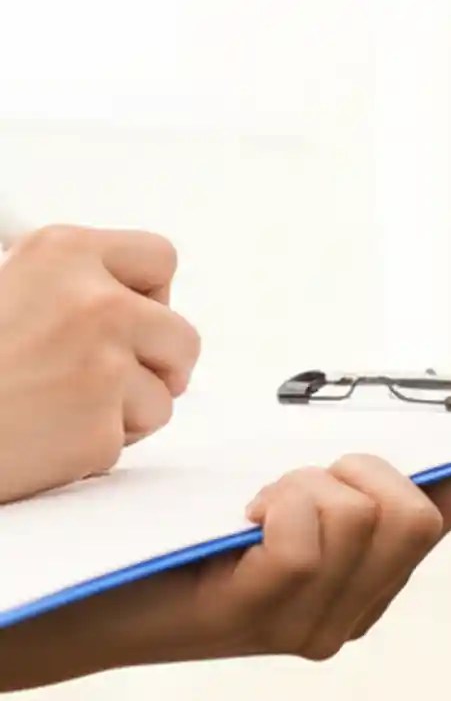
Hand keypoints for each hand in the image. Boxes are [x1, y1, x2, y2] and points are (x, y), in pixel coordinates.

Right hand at [0, 225, 199, 502]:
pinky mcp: (98, 431)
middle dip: (158, 365)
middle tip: (108, 380)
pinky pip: (127, 442)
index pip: (160, 259)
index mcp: (65, 252)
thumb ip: (69, 284)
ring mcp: (102, 369)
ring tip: (56, 408)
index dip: (150, 295)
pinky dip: (93, 448)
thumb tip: (142, 297)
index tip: (127, 318)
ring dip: (125, 411)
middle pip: (183, 336)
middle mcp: (95, 303)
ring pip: (164, 397)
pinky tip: (42, 439)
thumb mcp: (6, 286)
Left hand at [0, 456, 450, 691]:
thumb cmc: (200, 545)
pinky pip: (304, 538)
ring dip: (306, 484)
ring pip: (358, 518)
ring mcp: (306, 625)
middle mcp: (345, 618)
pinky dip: (280, 503)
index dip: (438, 482)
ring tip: (266, 501)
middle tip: (305, 479)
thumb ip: (386, 503)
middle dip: (360, 470)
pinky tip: (248, 516)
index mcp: (365, 591)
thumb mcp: (307, 512)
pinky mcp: (260, 614)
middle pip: (409, 517)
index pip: (430, 524)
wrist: (105, 596)